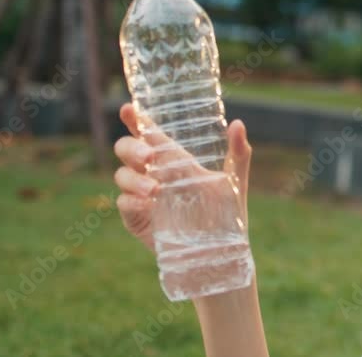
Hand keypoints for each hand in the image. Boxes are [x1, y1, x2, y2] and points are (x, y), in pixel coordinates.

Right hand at [112, 103, 253, 252]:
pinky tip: (146, 204)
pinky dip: (131, 200)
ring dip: (133, 178)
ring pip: (121, 175)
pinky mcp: (138, 219)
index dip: (136, 119)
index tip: (128, 108)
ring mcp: (143, 196)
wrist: (220, 254)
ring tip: (155, 190)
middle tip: (148, 157)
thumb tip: (238, 123)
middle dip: (131, 148)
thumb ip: (240, 153)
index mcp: (175, 161)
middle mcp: (155, 175)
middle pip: (127, 149)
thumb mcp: (234, 182)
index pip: (150, 135)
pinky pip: (123, 204)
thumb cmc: (228, 216)